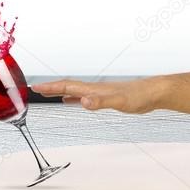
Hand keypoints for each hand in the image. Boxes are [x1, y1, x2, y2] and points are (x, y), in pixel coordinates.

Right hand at [31, 77, 164, 113]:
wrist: (155, 93)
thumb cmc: (140, 96)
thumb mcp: (120, 102)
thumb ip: (101, 102)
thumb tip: (83, 102)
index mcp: (94, 90)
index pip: (67, 87)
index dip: (51, 87)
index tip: (35, 88)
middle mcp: (95, 89)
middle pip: (68, 87)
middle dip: (51, 88)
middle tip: (36, 90)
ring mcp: (102, 93)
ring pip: (76, 91)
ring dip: (62, 92)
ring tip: (50, 94)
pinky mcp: (109, 98)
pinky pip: (87, 97)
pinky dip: (77, 99)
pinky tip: (78, 102)